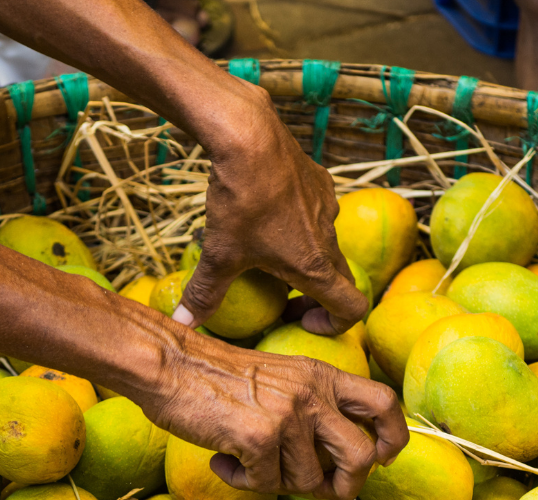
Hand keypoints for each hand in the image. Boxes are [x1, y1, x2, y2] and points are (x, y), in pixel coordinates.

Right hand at [147, 331, 407, 499]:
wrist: (170, 364)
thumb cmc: (218, 378)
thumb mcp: (283, 379)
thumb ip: (314, 407)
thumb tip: (339, 461)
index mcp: (324, 376)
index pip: (385, 403)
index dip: (393, 438)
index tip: (380, 459)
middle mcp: (314, 393)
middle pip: (363, 456)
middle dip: (348, 485)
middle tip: (322, 487)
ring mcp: (289, 414)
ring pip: (310, 481)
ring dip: (279, 483)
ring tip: (249, 463)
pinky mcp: (260, 436)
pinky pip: (266, 483)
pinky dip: (242, 481)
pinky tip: (223, 462)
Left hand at [174, 86, 367, 335]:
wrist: (251, 136)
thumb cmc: (239, 201)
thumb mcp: (219, 254)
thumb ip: (205, 293)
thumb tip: (185, 326)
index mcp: (315, 266)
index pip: (352, 310)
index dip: (333, 325)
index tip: (300, 320)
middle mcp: (329, 238)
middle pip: (339, 279)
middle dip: (315, 297)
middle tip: (281, 299)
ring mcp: (327, 206)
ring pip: (325, 242)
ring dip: (306, 256)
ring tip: (266, 251)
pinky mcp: (319, 180)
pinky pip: (315, 211)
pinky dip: (298, 223)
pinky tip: (265, 211)